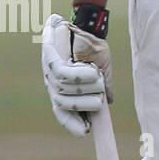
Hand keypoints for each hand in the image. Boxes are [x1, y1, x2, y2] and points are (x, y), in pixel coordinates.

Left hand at [40, 13, 108, 135]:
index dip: (71, 123)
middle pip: (65, 104)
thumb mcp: (101, 71)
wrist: (91, 27)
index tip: (85, 132)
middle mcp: (52, 84)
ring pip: (67, 90)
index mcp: (62, 89)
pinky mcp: (52, 60)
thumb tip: (108, 103)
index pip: (62, 112)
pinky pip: (67, 77)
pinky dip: (83, 75)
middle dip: (86, 102)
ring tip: (97, 74)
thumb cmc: (94, 48)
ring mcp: (50, 73)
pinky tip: (92, 70)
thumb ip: (102, 87)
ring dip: (88, 84)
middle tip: (98, 94)